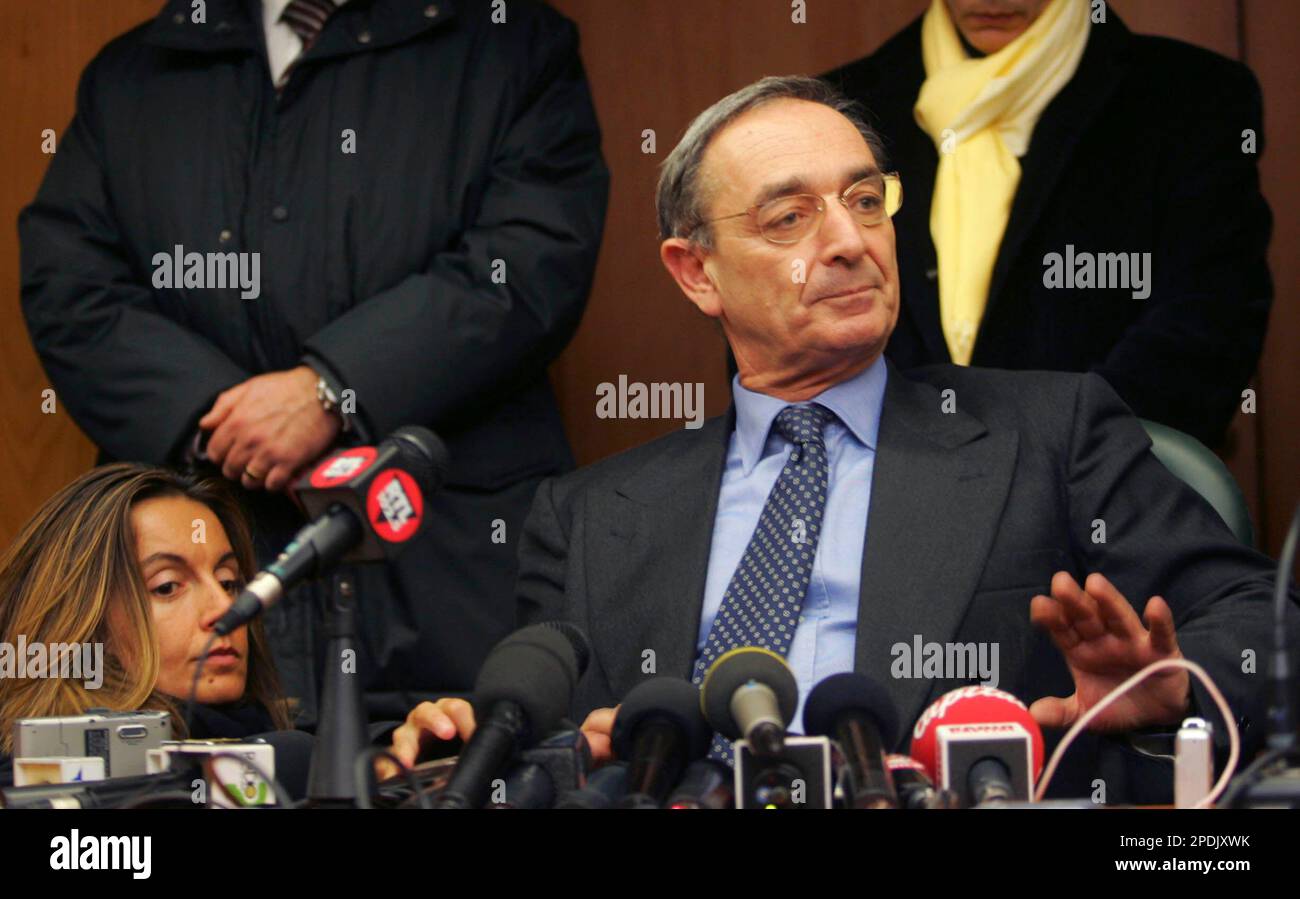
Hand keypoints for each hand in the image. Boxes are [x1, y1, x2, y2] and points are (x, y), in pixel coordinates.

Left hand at [200, 365, 339, 491]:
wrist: (322, 392)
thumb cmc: (287, 388)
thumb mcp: (249, 388)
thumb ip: (223, 406)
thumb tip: (204, 424)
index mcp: (237, 421)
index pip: (214, 452)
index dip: (220, 454)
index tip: (229, 453)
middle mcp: (250, 440)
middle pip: (230, 469)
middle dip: (236, 467)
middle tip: (246, 462)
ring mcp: (270, 453)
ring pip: (249, 480)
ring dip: (253, 478)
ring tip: (261, 470)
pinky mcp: (290, 462)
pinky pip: (272, 485)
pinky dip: (272, 483)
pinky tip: (276, 474)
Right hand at [376, 700, 619, 781]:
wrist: (443, 765)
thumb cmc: (469, 747)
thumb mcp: (491, 741)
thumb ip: (511, 737)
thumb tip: (550, 735)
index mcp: (455, 717)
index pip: (458, 708)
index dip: (465, 716)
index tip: (471, 732)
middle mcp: (431, 724)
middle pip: (429, 712)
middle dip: (439, 719)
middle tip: (450, 733)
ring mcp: (412, 738)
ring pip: (406, 730)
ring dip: (408, 740)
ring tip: (410, 756)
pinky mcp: (397, 756)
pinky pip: (386, 757)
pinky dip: (385, 761)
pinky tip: (387, 769)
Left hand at [1029, 571, 1189, 732]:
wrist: (1155, 719)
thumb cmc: (1116, 704)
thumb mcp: (1085, 712)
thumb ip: (1061, 712)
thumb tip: (1034, 715)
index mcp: (1081, 651)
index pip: (1063, 630)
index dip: (1051, 618)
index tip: (1039, 605)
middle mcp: (1104, 641)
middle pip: (1086, 618)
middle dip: (1074, 601)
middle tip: (1060, 582)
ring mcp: (1132, 643)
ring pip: (1118, 618)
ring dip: (1108, 601)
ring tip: (1094, 583)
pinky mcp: (1161, 651)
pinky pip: (1160, 635)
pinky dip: (1160, 621)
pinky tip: (1155, 605)